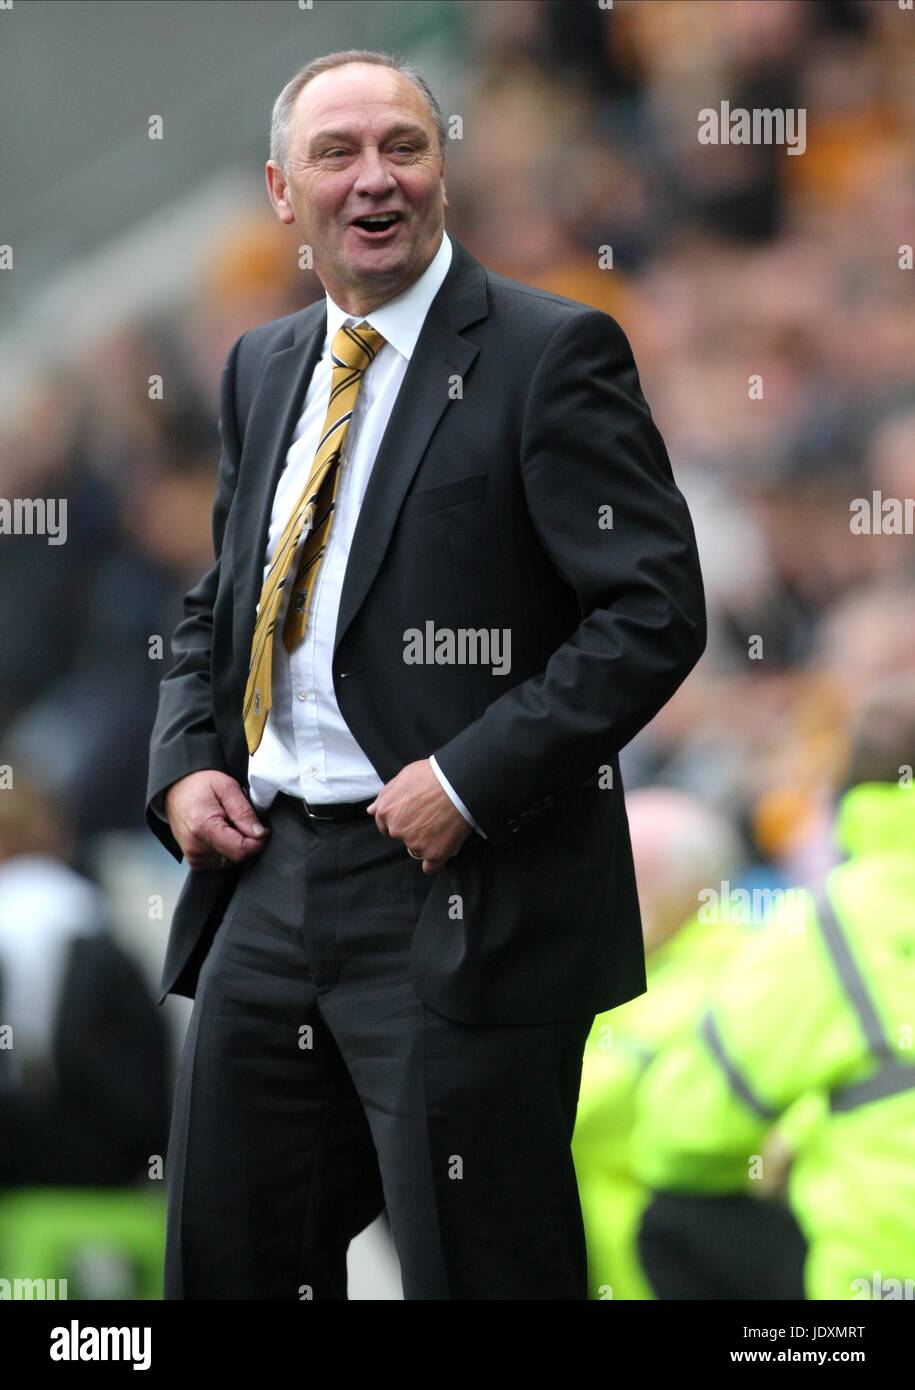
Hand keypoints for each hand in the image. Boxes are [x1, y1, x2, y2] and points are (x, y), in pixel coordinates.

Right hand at [164, 770, 268, 870]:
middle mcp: (195, 847)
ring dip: (236, 845)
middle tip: (239, 820)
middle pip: (237, 857)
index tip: (260, 828)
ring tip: (227, 824)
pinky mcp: (194, 861)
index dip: (257, 841)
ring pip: (231, 861)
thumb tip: (259, 833)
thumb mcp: (227, 787)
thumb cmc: (199, 785)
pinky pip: (221, 862)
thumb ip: (244, 812)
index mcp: (203, 828)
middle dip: (246, 841)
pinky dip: (226, 849)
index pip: (241, 851)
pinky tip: (220, 833)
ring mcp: (193, 856)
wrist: (176, 788)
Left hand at [366, 759, 472, 873]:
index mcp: (386, 812)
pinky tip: (442, 851)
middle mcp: (397, 830)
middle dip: (413, 830)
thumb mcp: (403, 777)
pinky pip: (431, 868)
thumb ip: (385, 795)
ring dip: (427, 842)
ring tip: (443, 825)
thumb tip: (371, 810)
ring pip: (418, 849)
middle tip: (431, 817)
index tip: (414, 817)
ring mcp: (414, 843)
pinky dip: (436, 861)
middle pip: (402, 837)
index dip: (401, 821)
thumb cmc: (432, 776)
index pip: (386, 826)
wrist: (458, 783)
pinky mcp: (434, 854)